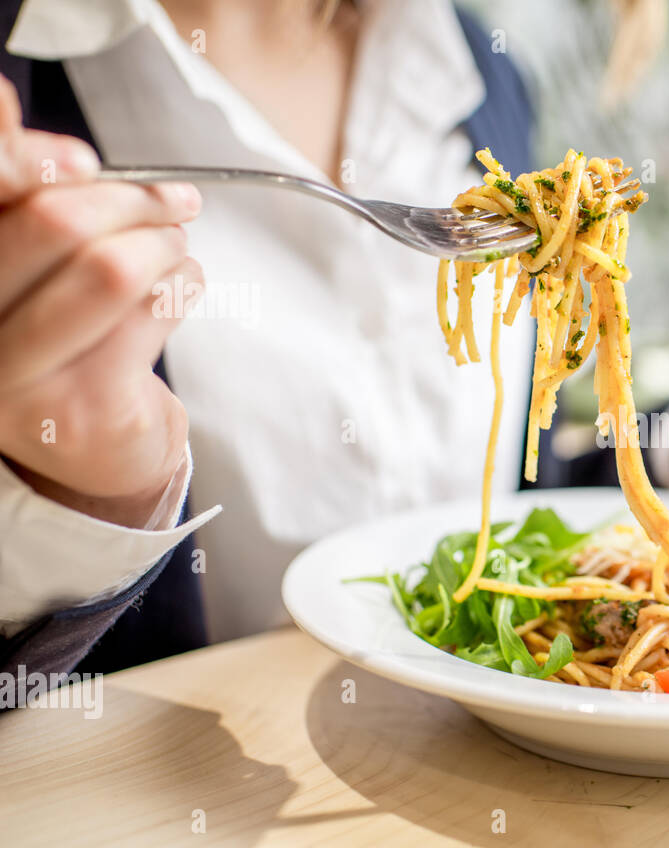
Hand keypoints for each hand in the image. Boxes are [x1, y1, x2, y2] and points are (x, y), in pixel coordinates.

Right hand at [0, 76, 203, 526]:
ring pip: (112, 270)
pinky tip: (182, 291)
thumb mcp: (28, 266)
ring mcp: (21, 378)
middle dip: (132, 201)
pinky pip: (154, 314)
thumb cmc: (62, 344)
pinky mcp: (87, 406)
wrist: (92, 456)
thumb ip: (20, 195)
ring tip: (177, 250)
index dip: (35, 162)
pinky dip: (184, 285)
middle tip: (172, 204)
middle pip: (54, 224)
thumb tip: (4, 103)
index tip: (86, 160)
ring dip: (166, 246)